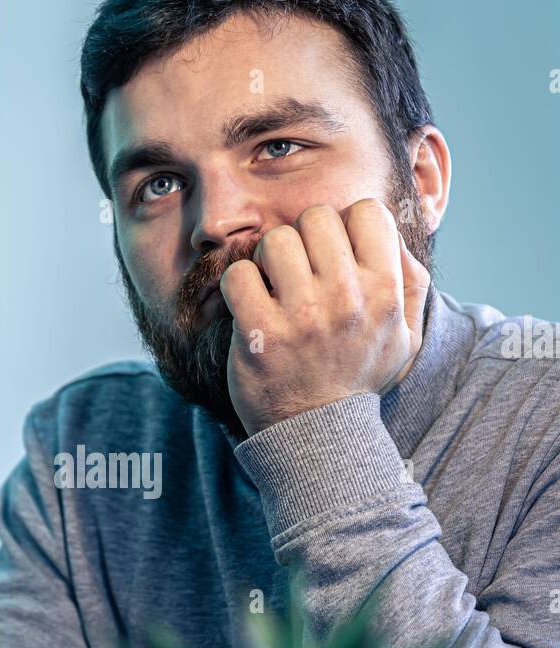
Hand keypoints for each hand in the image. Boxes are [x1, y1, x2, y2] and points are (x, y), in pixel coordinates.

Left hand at [218, 198, 429, 434]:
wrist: (319, 435)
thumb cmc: (358, 377)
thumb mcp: (405, 337)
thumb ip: (410, 282)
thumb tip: (392, 233)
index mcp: (385, 293)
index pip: (365, 212)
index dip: (346, 226)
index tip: (334, 256)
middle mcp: (347, 300)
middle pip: (316, 218)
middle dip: (303, 240)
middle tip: (299, 273)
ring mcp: (302, 317)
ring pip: (275, 241)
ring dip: (269, 262)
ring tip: (275, 291)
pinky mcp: (259, 334)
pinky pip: (238, 276)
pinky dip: (238, 287)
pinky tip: (251, 308)